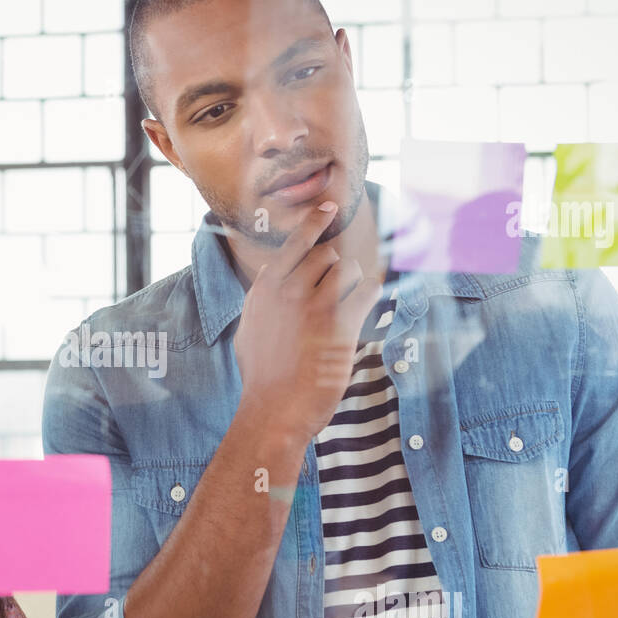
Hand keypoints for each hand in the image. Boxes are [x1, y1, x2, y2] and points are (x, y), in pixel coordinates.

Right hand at [233, 200, 382, 446]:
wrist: (274, 411)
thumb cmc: (261, 378)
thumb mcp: (248, 333)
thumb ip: (260, 303)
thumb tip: (268, 280)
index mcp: (265, 290)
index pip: (294, 243)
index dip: (315, 222)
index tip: (329, 206)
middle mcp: (288, 290)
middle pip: (325, 254)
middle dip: (334, 267)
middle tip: (335, 289)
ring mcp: (313, 306)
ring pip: (346, 269)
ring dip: (352, 281)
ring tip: (348, 301)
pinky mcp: (339, 326)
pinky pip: (366, 292)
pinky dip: (370, 295)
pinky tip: (365, 305)